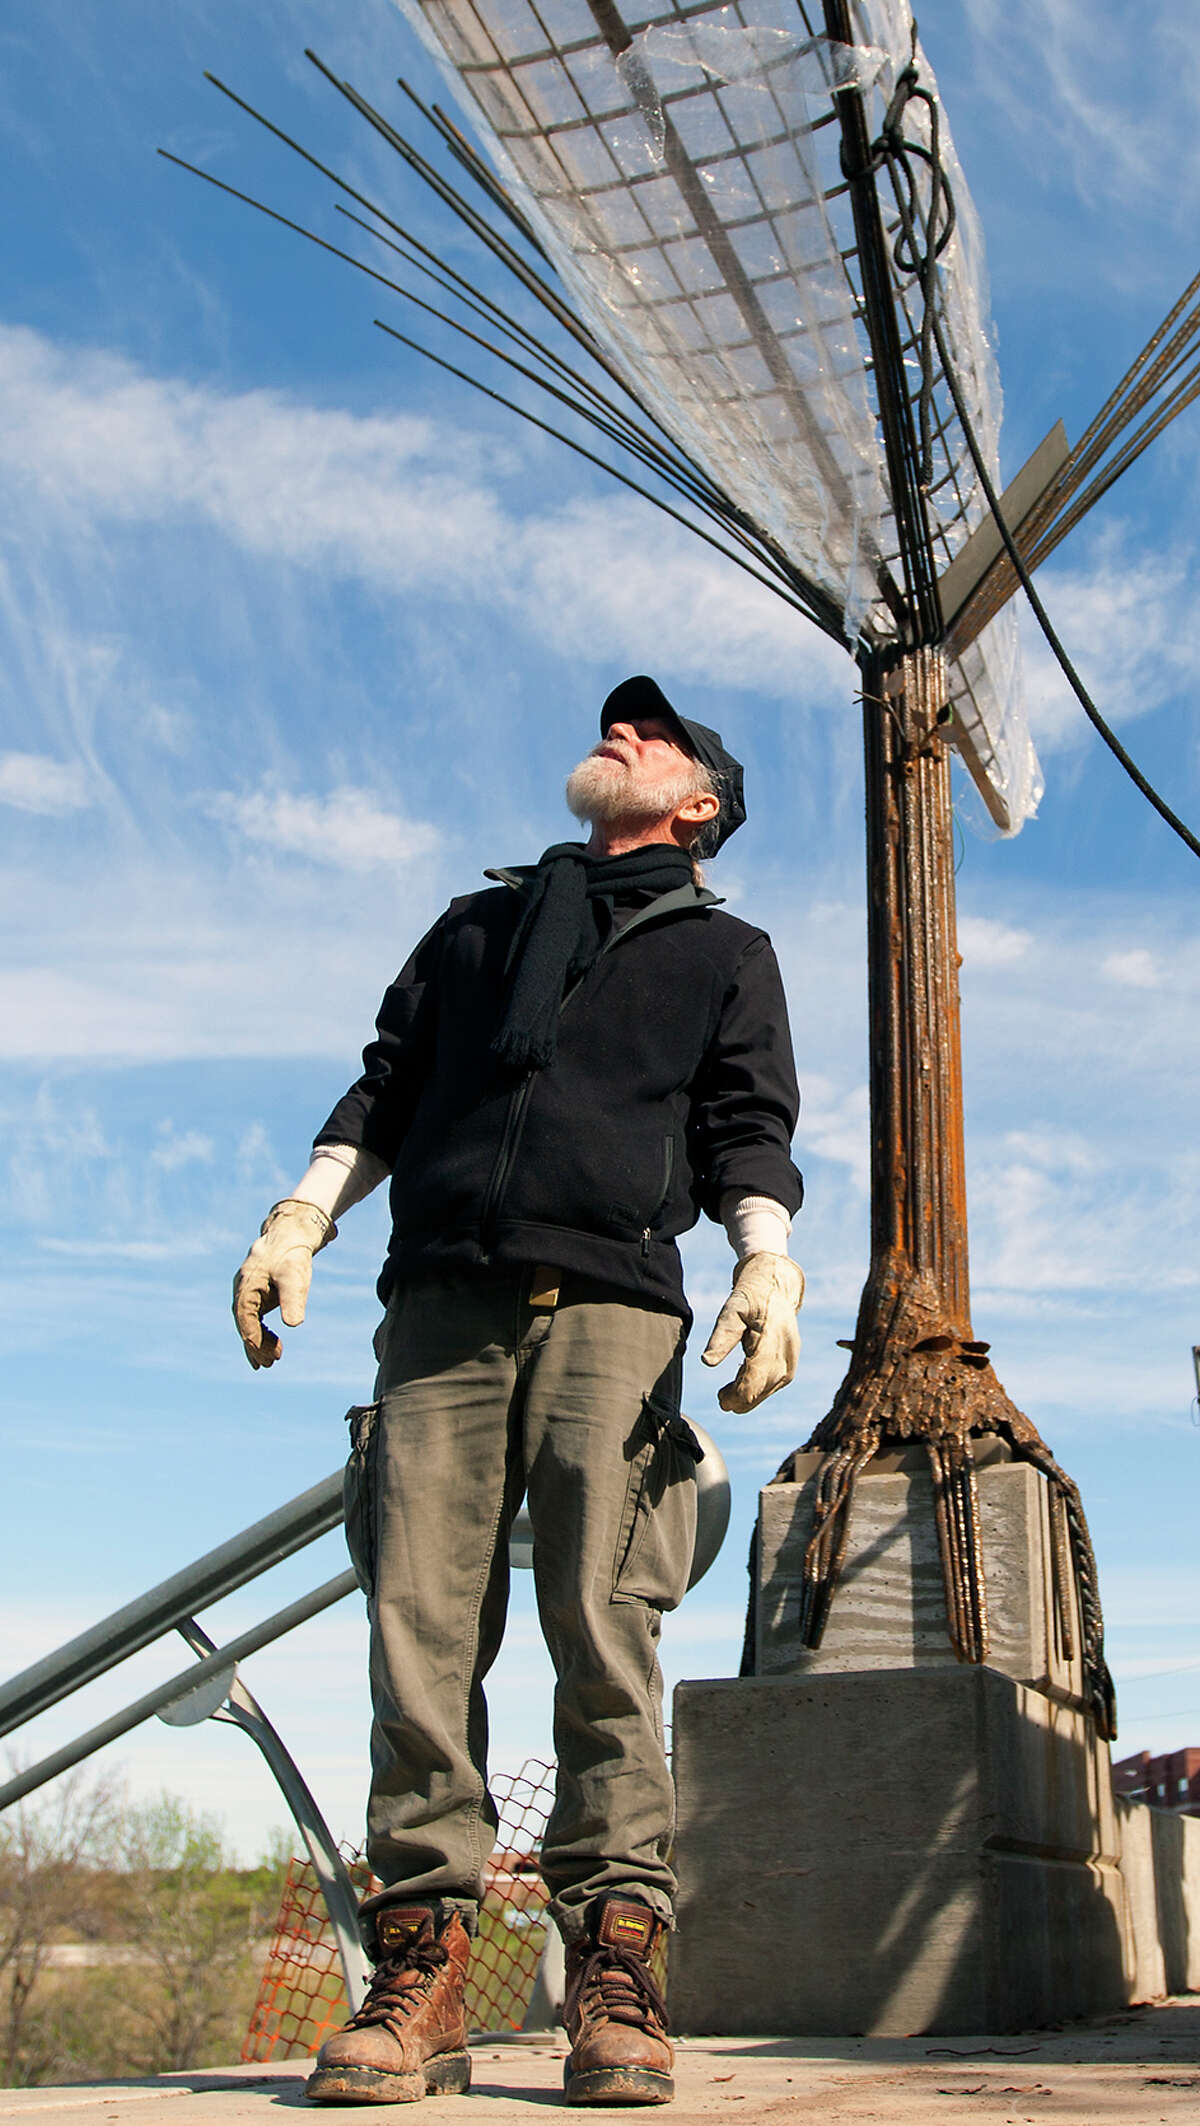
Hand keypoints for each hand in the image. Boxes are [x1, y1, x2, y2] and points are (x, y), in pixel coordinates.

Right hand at [232, 1199, 335, 1369]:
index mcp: (246, 1286)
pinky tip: (271, 1345)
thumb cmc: (293, 1254)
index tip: (267, 1356)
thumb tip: (293, 1324)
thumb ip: (294, 1298)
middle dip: (256, 1345)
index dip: (255, 1339)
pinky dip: (260, 1333)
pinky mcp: (258, 1294)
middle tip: (271, 1364)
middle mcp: (242, 1291)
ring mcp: (248, 1292)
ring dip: (257, 1342)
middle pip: (244, 1324)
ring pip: (248, 1323)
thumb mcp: (295, 1276)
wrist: (292, 1234)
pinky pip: (254, 1318)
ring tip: (270, 1363)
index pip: (245, 1319)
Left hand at [701, 1252, 804, 1412]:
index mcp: (770, 1342)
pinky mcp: (790, 1366)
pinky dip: (755, 1389)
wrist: (776, 1289)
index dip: (736, 1396)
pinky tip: (741, 1382)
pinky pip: (772, 1385)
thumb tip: (706, 1362)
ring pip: (766, 1391)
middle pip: (760, 1390)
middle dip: (739, 1399)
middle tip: (720, 1397)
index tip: (720, 1398)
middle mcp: (784, 1356)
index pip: (753, 1381)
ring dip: (747, 1396)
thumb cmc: (750, 1299)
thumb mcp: (731, 1310)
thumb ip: (721, 1337)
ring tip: (726, 1392)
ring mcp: (790, 1362)